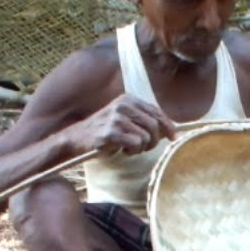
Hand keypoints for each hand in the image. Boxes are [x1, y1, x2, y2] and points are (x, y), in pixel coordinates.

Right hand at [63, 94, 177, 155]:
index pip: (156, 111)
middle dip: (154, 140)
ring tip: (129, 148)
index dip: (168, 125)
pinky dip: (133, 151)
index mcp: (128, 99)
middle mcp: (123, 105)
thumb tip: (170, 130)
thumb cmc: (102, 131)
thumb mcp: (123, 118)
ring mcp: (117, 118)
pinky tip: (123, 150)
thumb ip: (143, 120)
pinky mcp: (111, 132)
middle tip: (145, 148)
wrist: (76, 138)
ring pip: (147, 137)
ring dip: (141, 148)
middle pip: (154, 125)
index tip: (173, 137)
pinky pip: (137, 144)